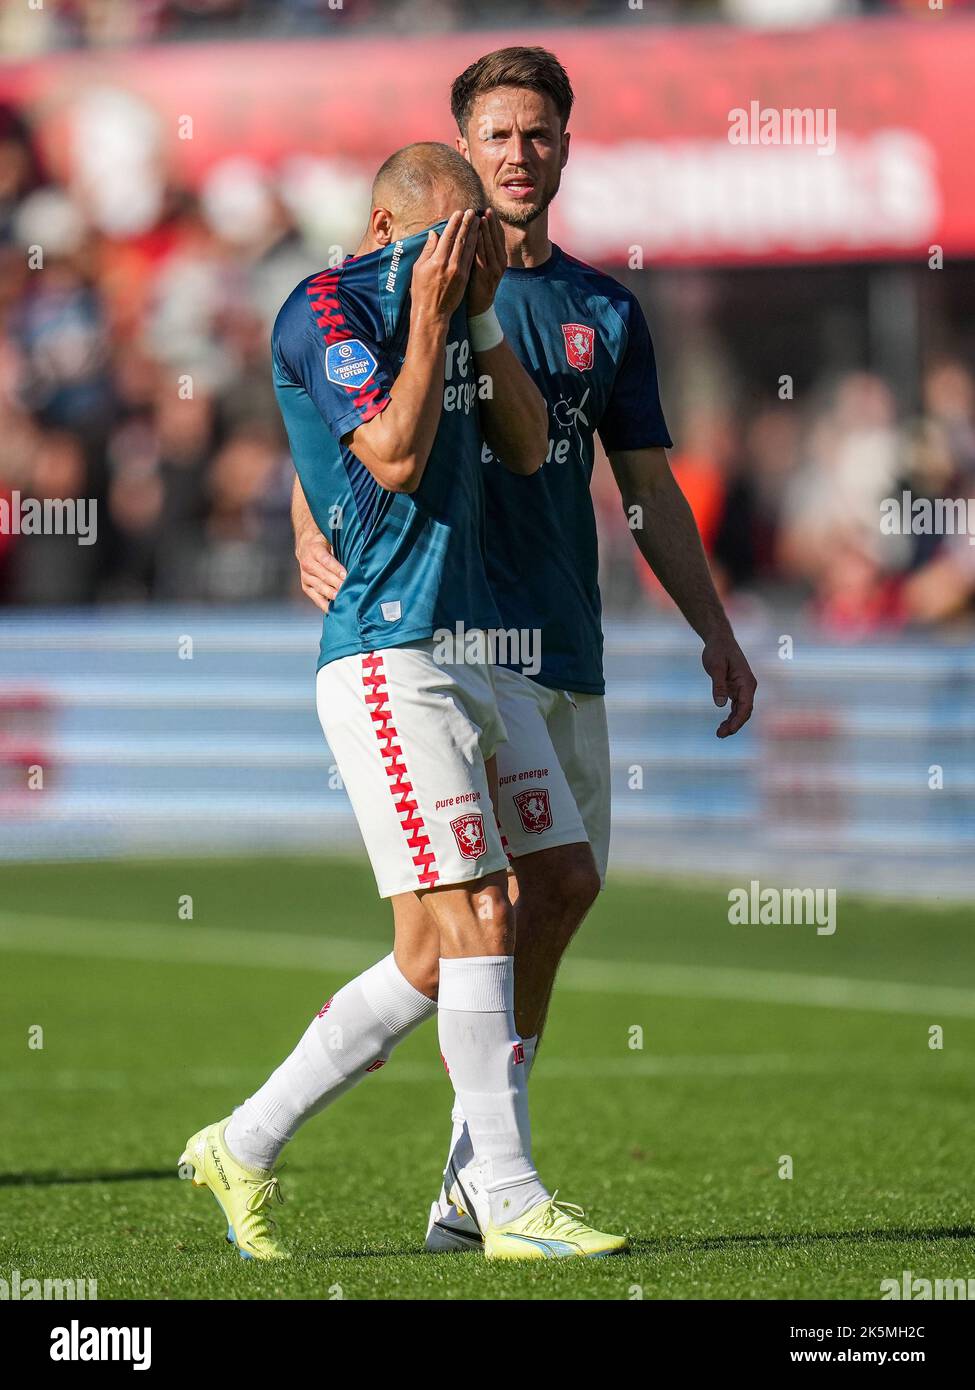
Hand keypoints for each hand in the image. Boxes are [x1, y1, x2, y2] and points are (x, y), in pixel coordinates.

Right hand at [295, 527, 345, 613]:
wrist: (305, 545)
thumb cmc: (323, 543)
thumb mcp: (330, 540)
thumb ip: (340, 548)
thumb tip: (356, 556)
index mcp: (314, 550)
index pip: (326, 560)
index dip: (336, 569)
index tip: (346, 575)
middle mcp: (307, 563)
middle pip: (323, 576)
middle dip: (336, 584)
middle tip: (347, 589)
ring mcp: (306, 576)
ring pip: (319, 587)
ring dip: (331, 594)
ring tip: (341, 600)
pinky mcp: (306, 586)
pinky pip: (315, 597)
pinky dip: (324, 604)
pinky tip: (333, 609)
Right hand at [410, 209, 479, 327]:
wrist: (432, 313)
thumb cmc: (421, 290)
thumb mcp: (419, 268)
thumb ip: (428, 250)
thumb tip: (434, 234)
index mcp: (437, 260)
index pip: (447, 237)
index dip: (454, 223)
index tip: (459, 212)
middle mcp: (450, 264)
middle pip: (460, 240)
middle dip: (467, 224)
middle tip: (472, 212)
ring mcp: (459, 272)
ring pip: (469, 248)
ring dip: (474, 233)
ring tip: (478, 221)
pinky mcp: (465, 278)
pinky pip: (471, 258)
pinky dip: (476, 247)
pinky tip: (479, 238)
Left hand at [466, 207, 505, 317]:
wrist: (479, 305)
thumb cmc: (477, 283)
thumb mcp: (480, 264)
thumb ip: (479, 248)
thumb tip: (474, 231)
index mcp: (499, 258)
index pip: (497, 236)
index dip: (494, 223)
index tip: (488, 210)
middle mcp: (500, 262)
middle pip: (496, 238)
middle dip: (492, 224)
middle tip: (487, 209)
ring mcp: (494, 269)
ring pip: (490, 245)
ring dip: (486, 231)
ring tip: (482, 218)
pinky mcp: (486, 274)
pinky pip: (483, 255)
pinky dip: (480, 244)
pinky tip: (477, 234)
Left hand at [701, 631, 756, 737]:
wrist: (720, 640)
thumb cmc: (718, 650)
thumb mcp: (715, 666)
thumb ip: (718, 685)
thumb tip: (720, 705)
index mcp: (746, 681)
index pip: (746, 705)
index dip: (739, 719)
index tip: (730, 730)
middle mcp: (747, 687)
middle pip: (744, 711)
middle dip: (734, 725)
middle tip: (720, 735)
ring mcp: (743, 689)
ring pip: (740, 711)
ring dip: (732, 723)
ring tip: (719, 734)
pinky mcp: (736, 689)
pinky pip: (736, 707)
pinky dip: (730, 716)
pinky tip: (722, 725)